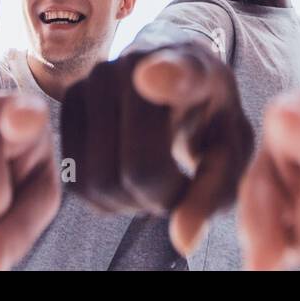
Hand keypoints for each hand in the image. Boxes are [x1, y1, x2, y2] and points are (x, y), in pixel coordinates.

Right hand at [60, 44, 253, 254]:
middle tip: (180, 188)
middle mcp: (140, 61)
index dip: (167, 77)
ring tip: (156, 180)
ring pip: (101, 179)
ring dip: (131, 202)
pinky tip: (127, 175)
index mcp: (195, 67)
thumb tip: (182, 239)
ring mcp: (97, 77)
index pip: (179, 71)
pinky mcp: (70, 98)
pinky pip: (76, 178)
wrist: (176, 74)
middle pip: (139, 168)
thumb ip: (215, 190)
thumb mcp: (230, 150)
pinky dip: (104, 197)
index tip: (150, 78)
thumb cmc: (209, 116)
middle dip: (163, 199)